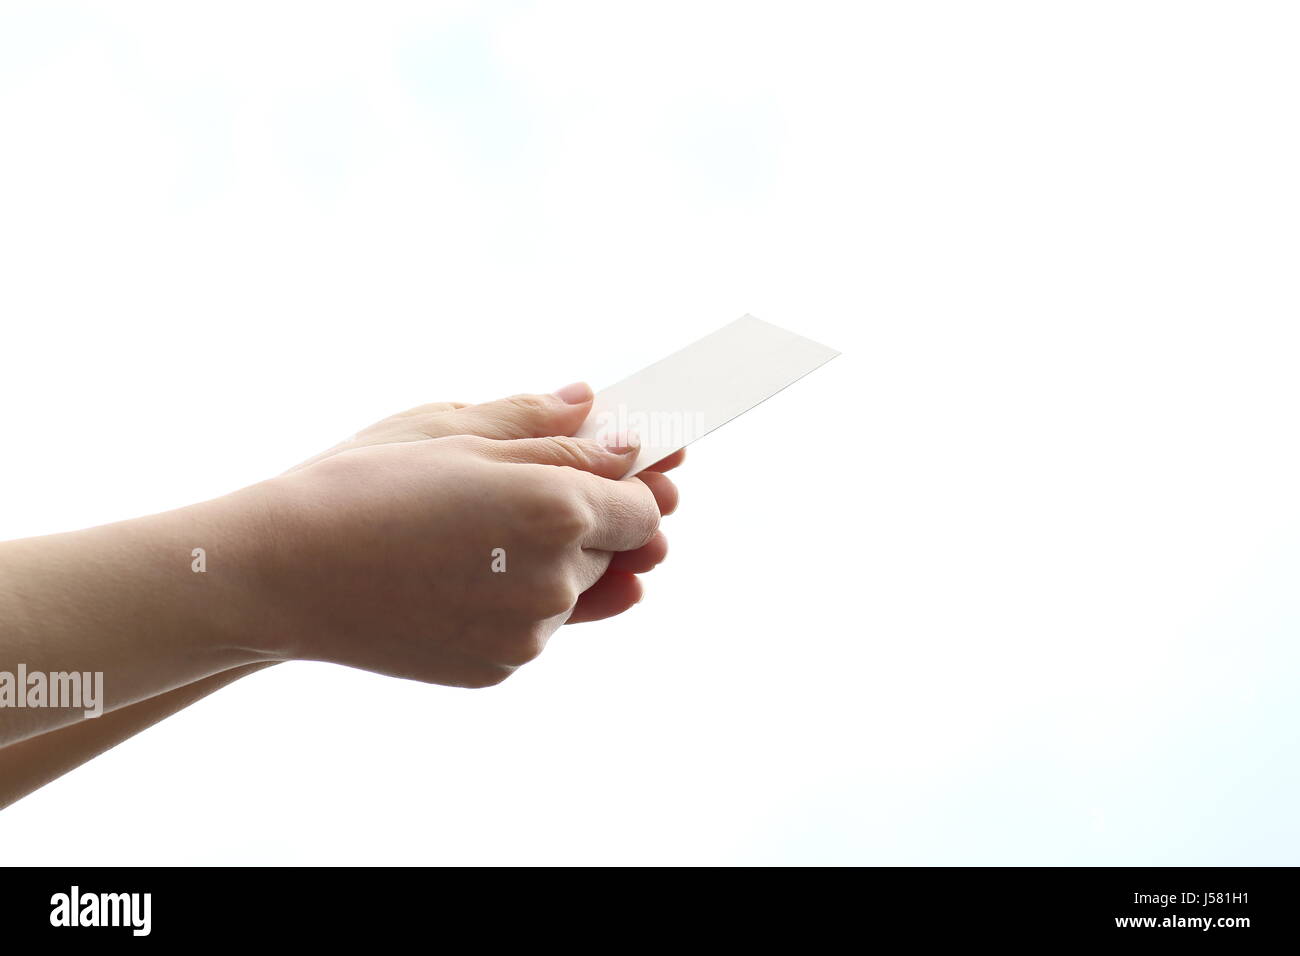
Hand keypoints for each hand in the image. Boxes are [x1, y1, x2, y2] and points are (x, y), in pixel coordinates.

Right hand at [290, 382, 682, 622]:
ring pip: (572, 592)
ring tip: (471, 539)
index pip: (646, 504)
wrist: (282, 572)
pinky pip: (533, 630)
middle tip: (514, 499)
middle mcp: (557, 577)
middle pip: (614, 549)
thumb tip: (599, 410)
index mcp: (559, 506)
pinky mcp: (499, 668)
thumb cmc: (364, 484)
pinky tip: (454, 577)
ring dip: (547, 565)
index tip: (611, 471)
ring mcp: (529, 633)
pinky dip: (512, 604)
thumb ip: (542, 424)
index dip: (630, 484)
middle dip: (584, 521)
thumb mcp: (452, 429)